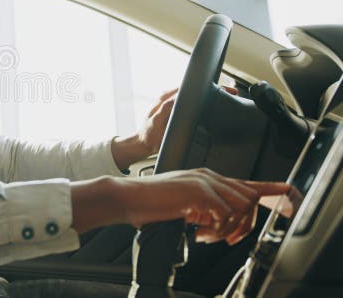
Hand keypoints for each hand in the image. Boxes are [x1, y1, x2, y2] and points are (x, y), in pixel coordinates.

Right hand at [70, 168, 291, 245]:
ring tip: (207, 236)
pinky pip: (225, 214)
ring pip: (241, 205)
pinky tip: (199, 233)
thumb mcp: (184, 206)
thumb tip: (219, 224)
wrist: (127, 197)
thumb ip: (204, 210)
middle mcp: (209, 176)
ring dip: (229, 228)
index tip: (288, 193)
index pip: (245, 183)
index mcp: (206, 178)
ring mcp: (204, 181)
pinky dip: (216, 229)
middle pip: (249, 196)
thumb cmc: (150, 203)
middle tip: (227, 239)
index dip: (269, 190)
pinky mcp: (198, 191)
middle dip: (245, 224)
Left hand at [111, 87, 237, 169]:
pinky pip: (195, 104)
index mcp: (167, 97)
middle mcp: (172, 98)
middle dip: (215, 89)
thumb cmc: (148, 134)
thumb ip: (165, 109)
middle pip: (196, 89)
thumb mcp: (155, 121)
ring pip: (197, 96)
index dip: (205, 86)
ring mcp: (176, 104)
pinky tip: (216, 106)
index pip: (189, 87)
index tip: (220, 87)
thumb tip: (177, 97)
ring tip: (228, 96)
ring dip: (212, 96)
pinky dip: (207, 103)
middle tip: (231, 92)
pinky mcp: (179, 112)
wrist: (144, 143)